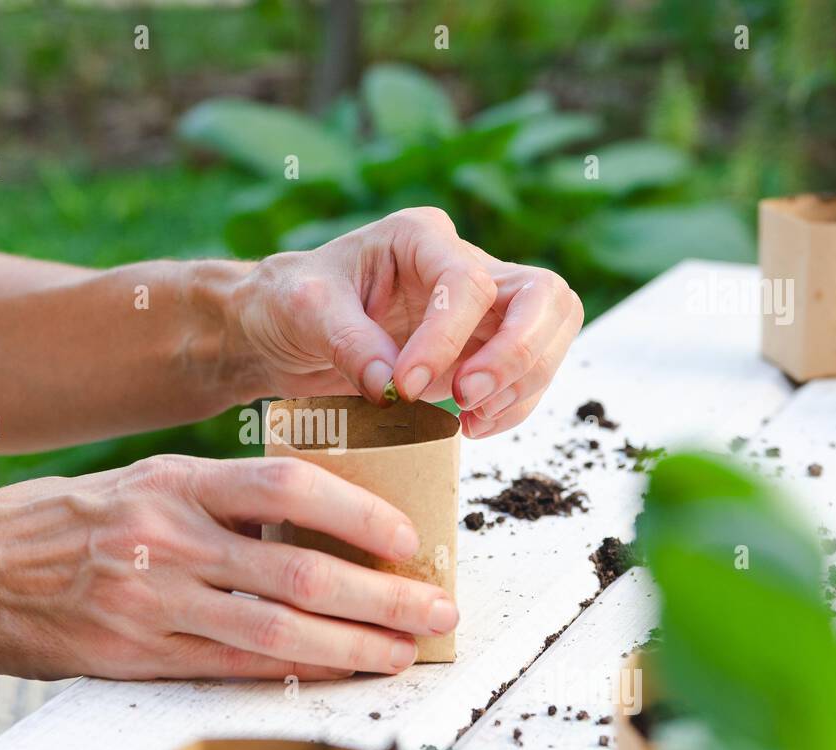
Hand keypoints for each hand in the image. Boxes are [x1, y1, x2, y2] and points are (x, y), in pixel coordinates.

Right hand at [0, 456, 458, 680]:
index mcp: (173, 481)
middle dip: (382, 595)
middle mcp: (168, 538)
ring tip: (403, 651)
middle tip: (435, 607)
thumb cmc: (56, 522)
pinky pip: (231, 668)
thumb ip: (215, 503)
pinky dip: (292, 674)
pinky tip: (335, 674)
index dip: (358, 511)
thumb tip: (306, 528)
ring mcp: (152, 601)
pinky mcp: (136, 655)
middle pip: (300, 570)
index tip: (406, 534)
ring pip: (277, 630)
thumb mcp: (139, 484)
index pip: (287, 486)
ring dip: (352, 646)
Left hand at [234, 207, 583, 438]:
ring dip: (523, 384)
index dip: (446, 339)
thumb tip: (393, 385)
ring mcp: (482, 309)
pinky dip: (512, 406)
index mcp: (420, 237)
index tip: (403, 386)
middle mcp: (462, 264)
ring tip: (470, 421)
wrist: (284, 329)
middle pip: (542, 296)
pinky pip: (528, 373)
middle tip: (467, 398)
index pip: (468, 282)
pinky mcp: (482, 349)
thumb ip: (348, 341)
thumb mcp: (304, 310)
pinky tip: (472, 426)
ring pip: (551, 332)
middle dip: (519, 354)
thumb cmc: (290, 302)